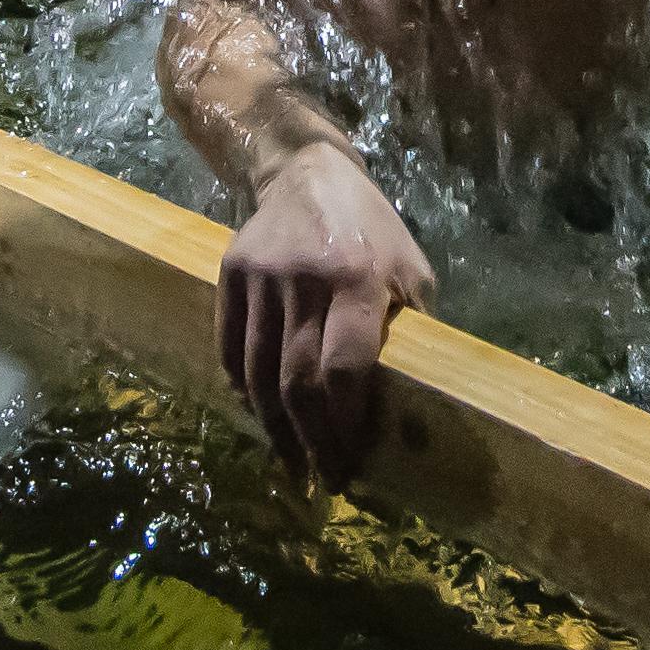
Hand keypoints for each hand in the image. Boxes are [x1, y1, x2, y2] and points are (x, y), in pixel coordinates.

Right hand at [216, 143, 433, 485]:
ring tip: (290, 461)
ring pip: (259, 372)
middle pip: (298, 380)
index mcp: (360, 278)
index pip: (345, 366)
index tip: (351, 459)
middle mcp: (306, 278)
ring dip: (274, 427)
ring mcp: (262, 276)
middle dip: (310, 439)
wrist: (307, 172)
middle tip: (321, 477)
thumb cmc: (373, 230)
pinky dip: (244, 390)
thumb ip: (412, 329)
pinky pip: (231, 349)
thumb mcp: (410, 270)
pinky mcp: (230, 273)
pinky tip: (261, 416)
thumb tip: (419, 402)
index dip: (344, 422)